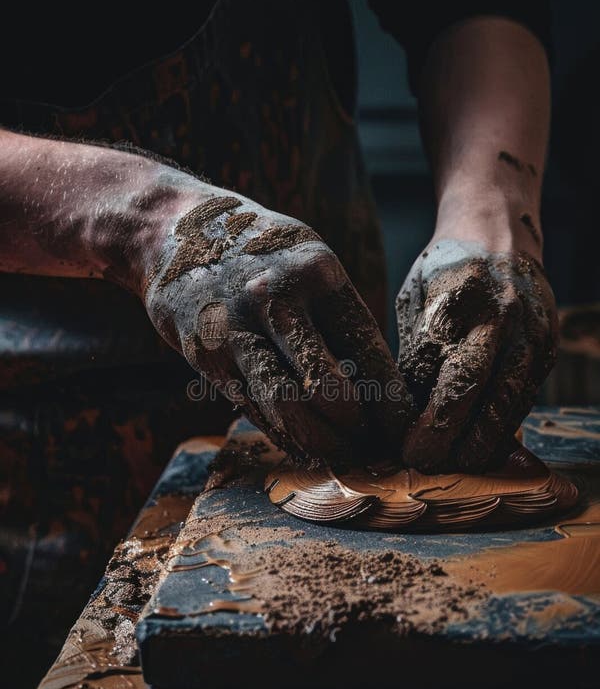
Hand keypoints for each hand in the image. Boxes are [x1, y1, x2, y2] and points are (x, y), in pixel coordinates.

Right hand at [143, 183, 414, 463]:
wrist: (174, 232)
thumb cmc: (262, 254)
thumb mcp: (308, 261)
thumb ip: (339, 315)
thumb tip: (381, 388)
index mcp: (317, 272)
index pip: (367, 350)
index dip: (390, 400)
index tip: (403, 430)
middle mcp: (276, 298)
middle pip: (327, 388)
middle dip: (355, 431)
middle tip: (370, 448)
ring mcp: (236, 327)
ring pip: (286, 406)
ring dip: (319, 443)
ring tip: (341, 457)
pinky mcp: (206, 354)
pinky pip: (252, 408)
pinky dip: (282, 435)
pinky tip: (302, 446)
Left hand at [396, 239, 557, 471]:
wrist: (500, 229)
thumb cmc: (445, 269)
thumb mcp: (417, 299)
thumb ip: (413, 351)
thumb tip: (398, 416)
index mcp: (458, 300)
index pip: (436, 373)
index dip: (423, 418)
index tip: (404, 447)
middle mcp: (499, 315)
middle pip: (475, 389)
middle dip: (449, 436)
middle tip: (425, 465)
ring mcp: (530, 330)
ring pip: (508, 400)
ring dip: (482, 440)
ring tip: (457, 466)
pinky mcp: (547, 345)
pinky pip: (526, 394)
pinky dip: (505, 424)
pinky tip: (484, 445)